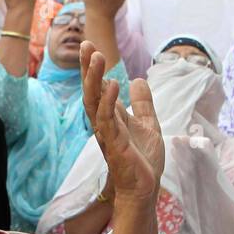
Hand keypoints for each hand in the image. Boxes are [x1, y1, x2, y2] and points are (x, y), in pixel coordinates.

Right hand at [81, 41, 163, 203]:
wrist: (145, 188)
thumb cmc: (142, 160)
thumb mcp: (147, 124)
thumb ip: (142, 104)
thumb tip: (139, 80)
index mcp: (110, 118)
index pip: (98, 89)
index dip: (93, 69)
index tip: (91, 46)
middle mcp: (104, 124)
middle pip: (91, 91)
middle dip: (88, 69)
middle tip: (86, 45)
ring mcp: (107, 134)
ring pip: (95, 103)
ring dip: (95, 80)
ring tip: (97, 57)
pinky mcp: (114, 145)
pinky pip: (107, 121)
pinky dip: (108, 102)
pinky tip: (112, 86)